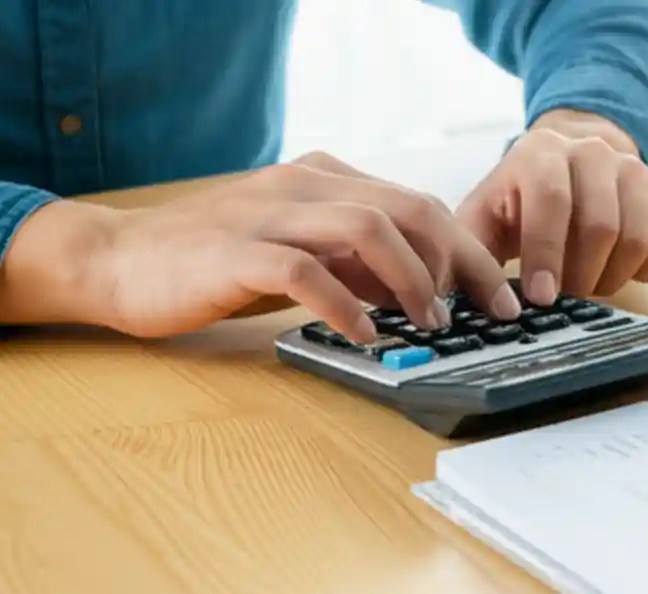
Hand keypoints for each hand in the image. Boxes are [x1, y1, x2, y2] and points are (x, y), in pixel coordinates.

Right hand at [0, 152, 520, 341]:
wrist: (121, 260)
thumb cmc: (216, 261)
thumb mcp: (303, 252)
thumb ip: (356, 262)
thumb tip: (419, 291)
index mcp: (327, 180)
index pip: (421, 204)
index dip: (471, 250)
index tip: (501, 296)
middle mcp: (306, 185)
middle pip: (410, 210)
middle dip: (462, 263)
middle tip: (486, 313)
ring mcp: (270, 214)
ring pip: (368, 228)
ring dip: (412, 280)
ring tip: (428, 324)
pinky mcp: (236, 252)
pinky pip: (304, 271)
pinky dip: (345, 304)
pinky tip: (366, 334)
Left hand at [455, 110, 647, 305]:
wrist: (572, 156)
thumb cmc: (522, 197)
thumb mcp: (486, 213)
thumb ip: (470, 250)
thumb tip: (459, 298)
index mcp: (542, 152)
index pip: (552, 201)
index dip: (547, 253)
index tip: (542, 298)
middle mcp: (593, 152)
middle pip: (600, 225)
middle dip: (581, 275)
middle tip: (566, 297)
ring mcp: (635, 169)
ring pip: (636, 238)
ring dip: (612, 277)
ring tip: (590, 284)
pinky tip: (623, 271)